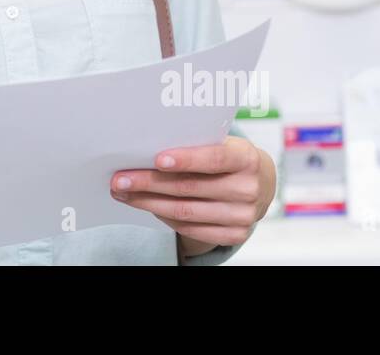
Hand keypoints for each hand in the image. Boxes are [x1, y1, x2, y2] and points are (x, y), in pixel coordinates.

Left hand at [109, 135, 274, 256]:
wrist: (259, 183)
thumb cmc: (229, 158)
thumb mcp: (222, 143)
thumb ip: (195, 144)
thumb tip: (147, 148)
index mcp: (246, 159)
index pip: (214, 158)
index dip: (186, 159)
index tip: (156, 159)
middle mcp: (247, 189)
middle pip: (190, 188)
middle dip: (149, 183)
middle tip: (120, 179)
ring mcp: (242, 216)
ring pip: (185, 211)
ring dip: (148, 202)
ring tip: (125, 193)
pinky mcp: (233, 235)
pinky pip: (190, 229)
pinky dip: (164, 217)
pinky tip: (147, 206)